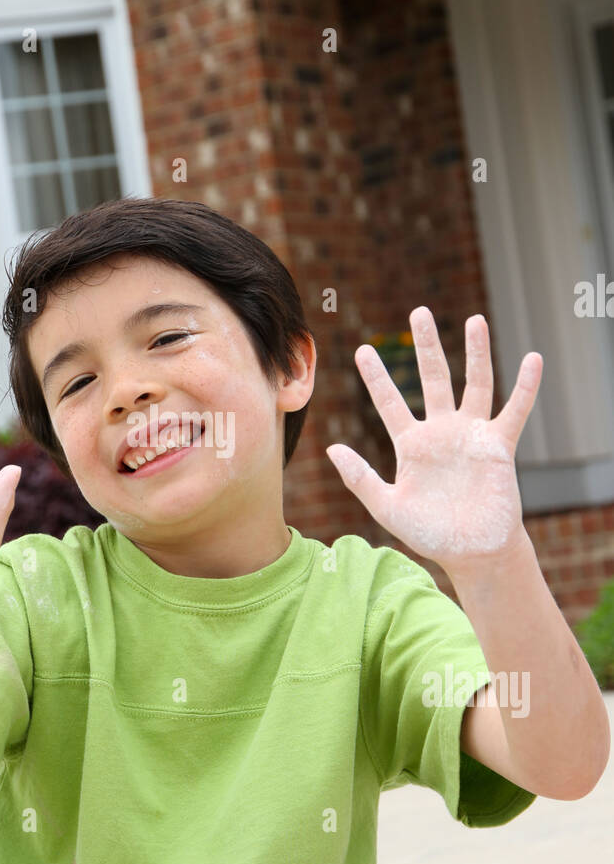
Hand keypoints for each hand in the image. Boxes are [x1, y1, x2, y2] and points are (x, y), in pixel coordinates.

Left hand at [326, 307, 541, 572]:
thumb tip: (331, 449)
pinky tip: (533, 359)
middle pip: (433, 378)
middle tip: (419, 311)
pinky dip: (525, 387)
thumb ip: (360, 478)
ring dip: (476, 353)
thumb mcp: (387, 506)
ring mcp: (471, 435)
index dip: (377, 377)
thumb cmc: (430, 534)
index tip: (362, 349)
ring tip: (475, 320)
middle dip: (426, 346)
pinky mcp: (498, 447)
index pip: (390, 402)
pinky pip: (514, 411)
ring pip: (475, 384)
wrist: (472, 553)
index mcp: (412, 444)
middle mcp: (441, 432)